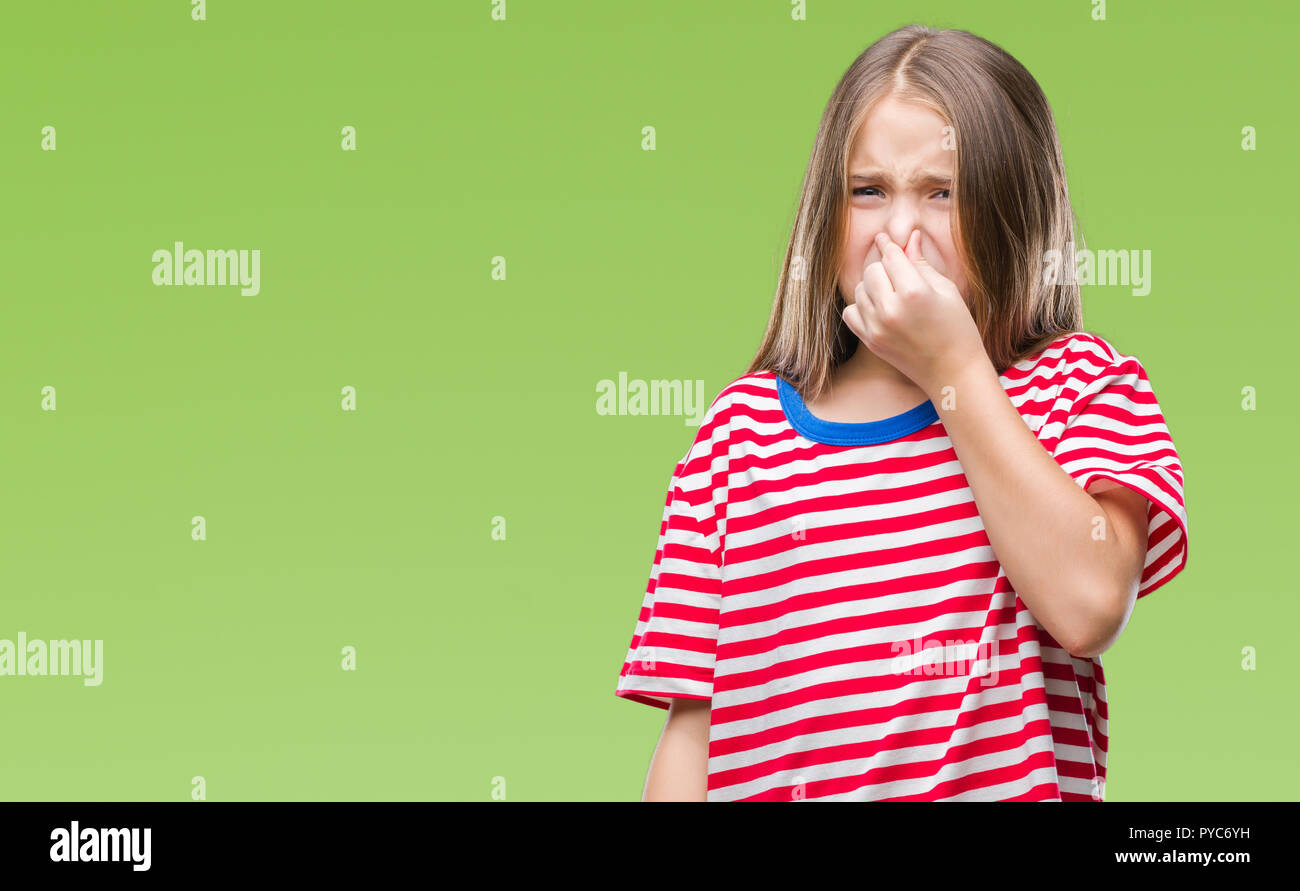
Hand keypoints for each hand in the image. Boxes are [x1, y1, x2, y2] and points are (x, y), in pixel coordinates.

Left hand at [842, 229, 987, 396]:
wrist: (953, 372)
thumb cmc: (958, 329)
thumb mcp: (946, 290)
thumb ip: (921, 263)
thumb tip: (909, 238)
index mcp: (914, 292)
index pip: (892, 256)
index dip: (890, 246)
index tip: (886, 239)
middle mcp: (891, 309)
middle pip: (872, 270)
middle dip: (884, 268)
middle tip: (900, 276)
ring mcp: (877, 327)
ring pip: (859, 289)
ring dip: (873, 287)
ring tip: (893, 295)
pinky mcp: (870, 341)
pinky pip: (851, 312)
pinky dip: (861, 306)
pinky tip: (879, 309)